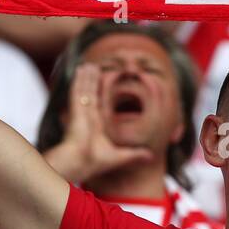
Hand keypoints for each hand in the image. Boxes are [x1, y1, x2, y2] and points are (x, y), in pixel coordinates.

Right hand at [44, 63, 152, 183]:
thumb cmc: (96, 162)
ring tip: (88, 65)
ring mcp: (81, 112)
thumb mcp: (120, 156)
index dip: (99, 95)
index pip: (98, 105)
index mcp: (96, 126)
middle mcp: (87, 117)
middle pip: (90, 94)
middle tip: (92, 68)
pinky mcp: (77, 110)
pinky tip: (81, 70)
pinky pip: (78, 91)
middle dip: (91, 81)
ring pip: (84, 90)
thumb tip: (151, 156)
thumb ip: (135, 154)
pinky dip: (79, 80)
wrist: (81, 163)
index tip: (102, 86)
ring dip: (86, 77)